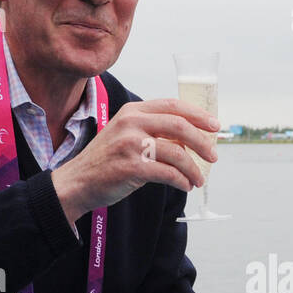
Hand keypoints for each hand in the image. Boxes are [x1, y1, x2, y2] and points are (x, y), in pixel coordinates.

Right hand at [51, 98, 217, 222]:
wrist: (78, 181)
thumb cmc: (107, 160)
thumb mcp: (126, 135)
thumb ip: (154, 131)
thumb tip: (191, 138)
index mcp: (133, 111)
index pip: (173, 106)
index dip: (198, 115)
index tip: (215, 126)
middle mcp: (131, 123)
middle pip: (180, 126)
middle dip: (202, 142)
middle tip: (213, 156)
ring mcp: (130, 145)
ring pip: (177, 153)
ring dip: (193, 169)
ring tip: (198, 179)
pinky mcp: (131, 167)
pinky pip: (168, 173)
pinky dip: (182, 181)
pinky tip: (184, 186)